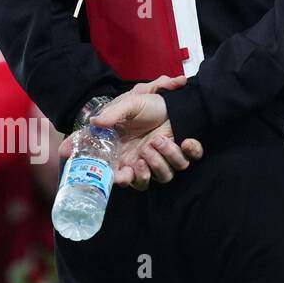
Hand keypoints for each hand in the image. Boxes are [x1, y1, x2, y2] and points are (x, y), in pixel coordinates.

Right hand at [60, 76, 202, 190]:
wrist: (171, 99)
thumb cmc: (147, 105)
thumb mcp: (128, 106)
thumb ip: (111, 115)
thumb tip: (94, 121)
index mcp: (126, 156)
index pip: (121, 178)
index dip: (121, 180)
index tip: (122, 176)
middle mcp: (144, 161)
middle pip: (142, 183)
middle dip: (144, 172)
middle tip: (143, 153)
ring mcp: (164, 158)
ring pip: (165, 175)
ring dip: (163, 158)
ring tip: (158, 139)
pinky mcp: (181, 152)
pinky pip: (187, 161)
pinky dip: (189, 152)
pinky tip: (185, 141)